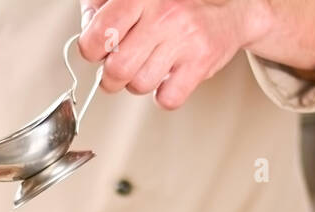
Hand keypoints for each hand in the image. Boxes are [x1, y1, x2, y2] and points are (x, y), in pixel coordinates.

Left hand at [78, 0, 270, 109]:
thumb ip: (102, 6)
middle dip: (111, 77)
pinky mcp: (201, 63)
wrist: (229, 8)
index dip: (91, 50)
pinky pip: (166, 99)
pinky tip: (168, 76)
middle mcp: (163, 15)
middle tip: (118, 70)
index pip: (98, 35)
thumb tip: (86, 29)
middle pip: (116, 69)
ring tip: (150, 65)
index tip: (98, 50)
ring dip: (138, 83)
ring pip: (139, 86)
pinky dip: (163, 95)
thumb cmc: (176, 5)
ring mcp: (184, 39)